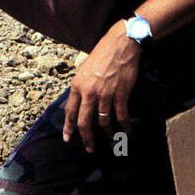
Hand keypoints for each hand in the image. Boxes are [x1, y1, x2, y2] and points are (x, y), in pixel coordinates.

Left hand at [63, 21, 141, 153]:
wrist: (119, 45)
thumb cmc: (101, 56)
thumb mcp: (82, 70)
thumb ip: (80, 88)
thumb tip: (77, 103)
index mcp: (77, 86)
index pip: (70, 112)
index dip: (69, 127)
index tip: (68, 139)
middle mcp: (88, 92)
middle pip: (84, 121)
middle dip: (87, 137)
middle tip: (90, 149)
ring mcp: (105, 94)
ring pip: (103, 120)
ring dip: (107, 132)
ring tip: (110, 139)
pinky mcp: (121, 93)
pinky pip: (121, 115)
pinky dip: (123, 126)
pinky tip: (126, 132)